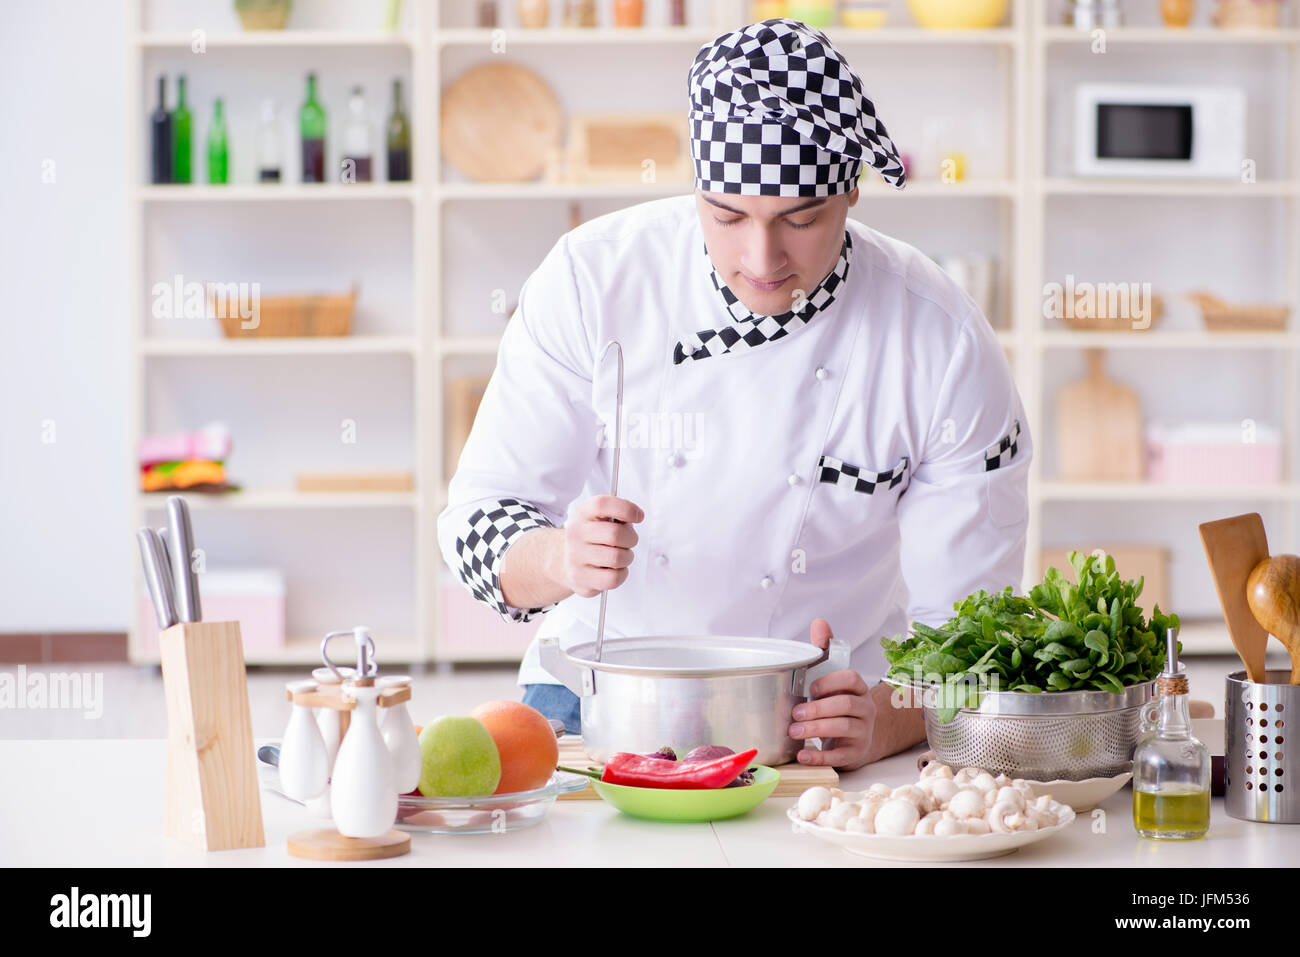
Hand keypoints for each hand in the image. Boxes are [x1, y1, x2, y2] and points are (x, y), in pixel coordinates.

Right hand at [558, 495, 642, 597]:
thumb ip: (618, 515)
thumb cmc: (592, 538)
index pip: (602, 504)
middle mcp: (575, 533)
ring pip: (617, 558)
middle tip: (629, 541)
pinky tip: (615, 570)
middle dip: (631, 539)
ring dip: (627, 558)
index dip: (626, 509)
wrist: (566, 561)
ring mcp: (575, 557)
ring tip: (621, 556)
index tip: (639, 516)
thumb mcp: (600, 519)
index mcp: (582, 513)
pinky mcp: (580, 578)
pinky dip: (621, 574)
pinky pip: (613, 578)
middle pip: (615, 534)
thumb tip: (636, 516)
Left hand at [788, 618, 876, 771]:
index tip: (811, 688)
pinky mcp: (855, 753)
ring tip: (794, 732)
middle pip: (845, 706)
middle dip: (817, 709)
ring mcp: (862, 732)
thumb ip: (825, 650)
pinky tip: (802, 755)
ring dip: (816, 730)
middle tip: (794, 714)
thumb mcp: (833, 678)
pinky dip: (820, 756)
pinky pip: (840, 756)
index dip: (831, 682)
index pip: (851, 679)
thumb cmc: (839, 703)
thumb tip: (820, 622)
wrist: (859, 738)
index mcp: (858, 688)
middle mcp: (865, 709)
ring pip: (844, 728)